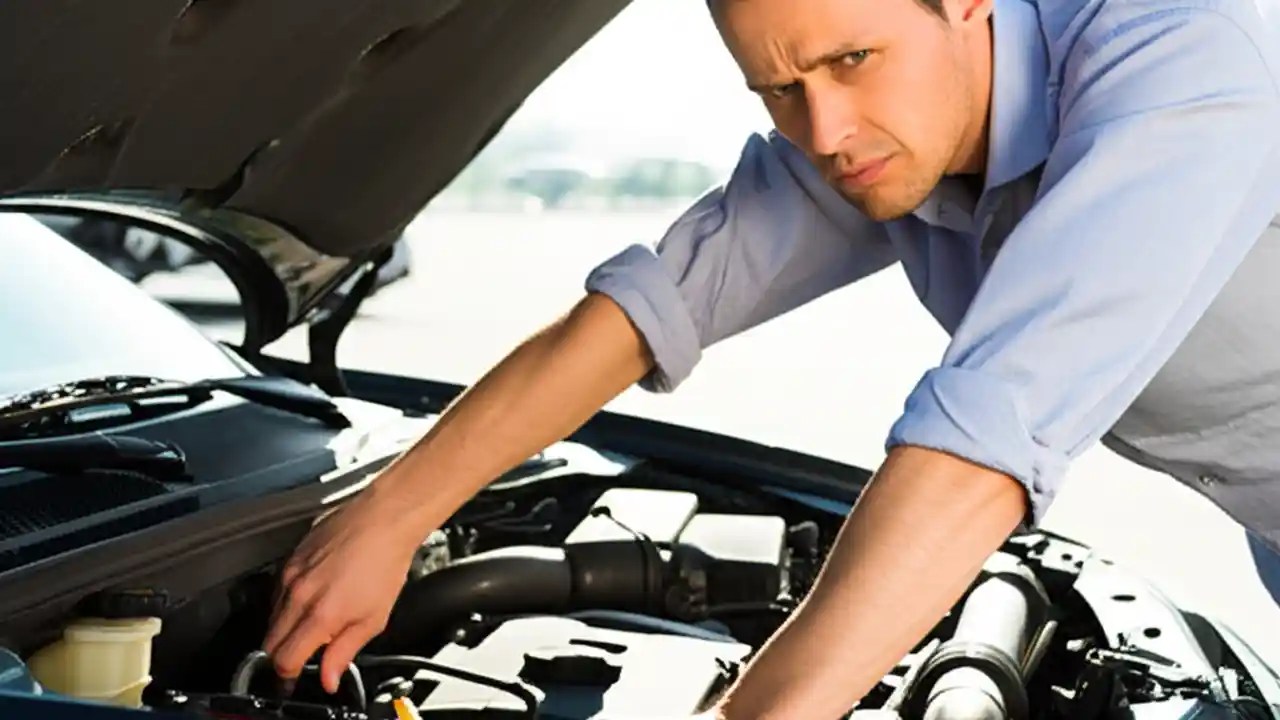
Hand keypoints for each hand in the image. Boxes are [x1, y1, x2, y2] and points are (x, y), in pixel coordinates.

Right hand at [263, 485, 428, 692]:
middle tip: (303, 652)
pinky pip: (276, 591)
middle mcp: (298, 594)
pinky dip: (287, 602)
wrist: (383, 520)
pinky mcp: (289, 558)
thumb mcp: (373, 618)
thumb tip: (330, 677)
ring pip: (271, 616)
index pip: (284, 658)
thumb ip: (345, 651)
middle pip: (270, 640)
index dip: (288, 673)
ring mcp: (290, 574)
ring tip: (314, 620)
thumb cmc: (384, 563)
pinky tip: (310, 597)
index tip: (295, 675)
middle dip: (282, 652)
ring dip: (285, 627)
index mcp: (320, 614)